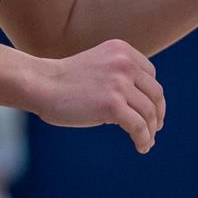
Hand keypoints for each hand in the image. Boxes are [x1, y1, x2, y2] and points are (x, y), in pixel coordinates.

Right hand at [28, 39, 165, 153]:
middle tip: (155, 128)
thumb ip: (119, 74)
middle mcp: (125, 63)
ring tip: (147, 142)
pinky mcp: (112, 105)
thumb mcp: (98, 64)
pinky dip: (144, 139)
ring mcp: (119, 84)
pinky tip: (142, 147)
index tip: (152, 110)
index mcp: (123, 50)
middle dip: (157, 113)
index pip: (150, 75)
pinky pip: (138, 126)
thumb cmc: (64, 80)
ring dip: (151, 130)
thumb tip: (143, 105)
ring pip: (149, 112)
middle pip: (155, 93)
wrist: (40, 84)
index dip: (153, 95)